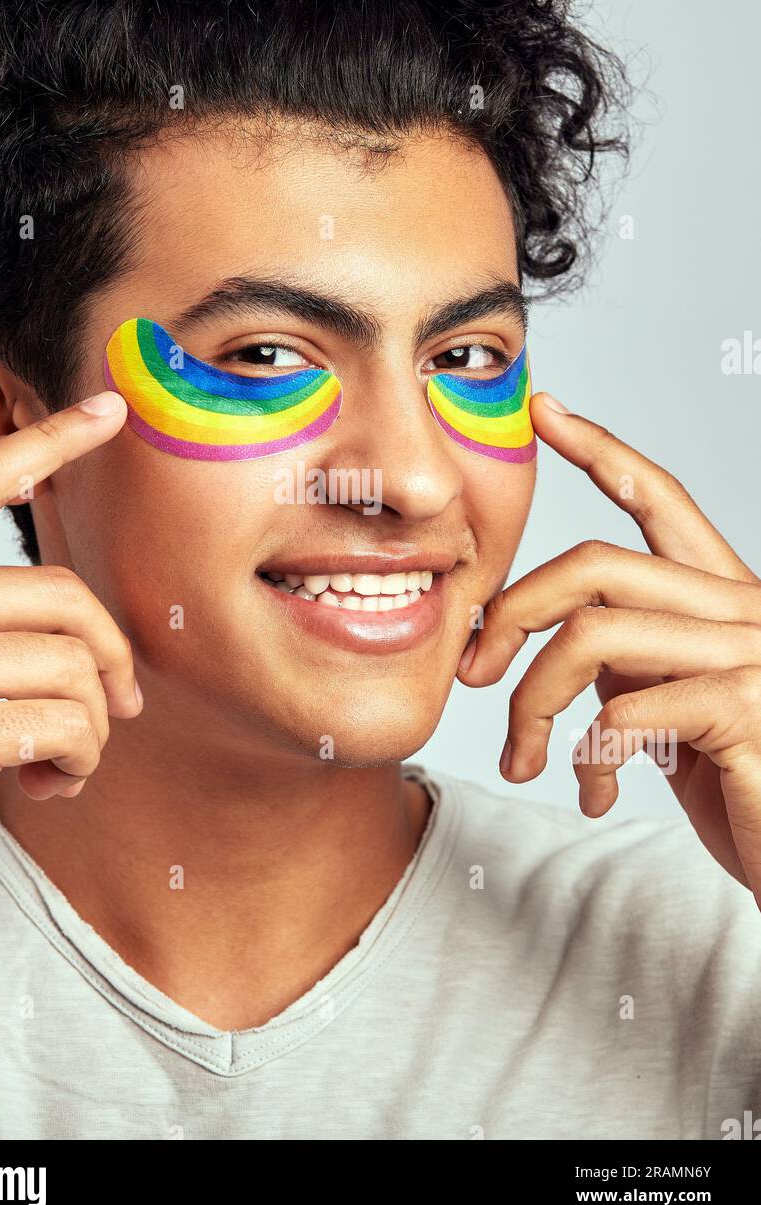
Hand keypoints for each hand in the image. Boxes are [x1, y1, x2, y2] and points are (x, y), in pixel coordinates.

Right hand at [0, 391, 142, 866]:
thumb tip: (85, 642)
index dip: (51, 441)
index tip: (109, 412)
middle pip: (64, 596)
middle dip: (111, 654)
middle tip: (121, 703)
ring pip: (77, 667)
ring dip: (91, 725)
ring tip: (60, 759)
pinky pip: (69, 725)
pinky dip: (79, 761)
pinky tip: (48, 783)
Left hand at [458, 391, 760, 907]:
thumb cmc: (743, 793)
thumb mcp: (678, 710)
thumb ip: (638, 658)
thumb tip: (566, 642)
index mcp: (725, 599)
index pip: (660, 499)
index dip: (600, 449)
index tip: (544, 411)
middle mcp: (744, 610)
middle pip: (594, 565)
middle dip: (511, 612)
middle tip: (472, 672)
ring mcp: (749, 656)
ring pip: (593, 638)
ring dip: (532, 705)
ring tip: (525, 760)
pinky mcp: (745, 710)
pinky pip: (622, 712)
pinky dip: (586, 758)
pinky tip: (595, 792)